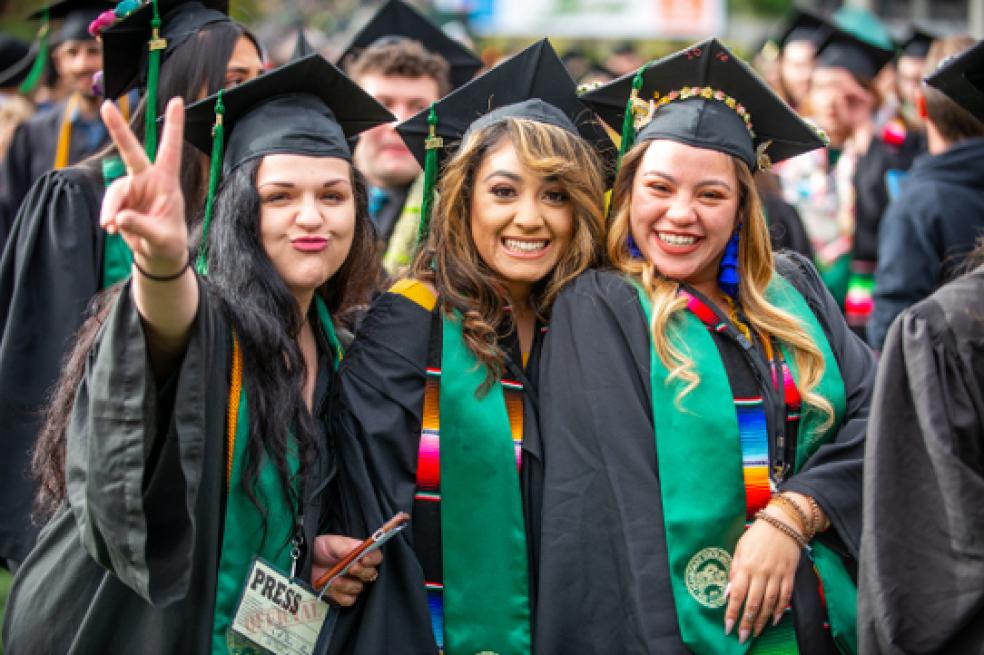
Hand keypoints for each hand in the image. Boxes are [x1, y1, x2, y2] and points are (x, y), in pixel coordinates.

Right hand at [100, 97, 187, 276]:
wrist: (157, 254)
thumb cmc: (168, 243)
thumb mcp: (161, 238)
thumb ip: (142, 226)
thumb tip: (119, 216)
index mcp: (167, 182)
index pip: (171, 151)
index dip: (173, 126)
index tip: (177, 101)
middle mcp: (149, 180)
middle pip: (131, 152)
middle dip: (118, 129)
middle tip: (106, 106)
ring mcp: (132, 188)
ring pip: (115, 190)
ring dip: (111, 208)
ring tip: (112, 228)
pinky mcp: (120, 199)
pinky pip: (109, 204)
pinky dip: (108, 216)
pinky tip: (112, 229)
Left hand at [310, 534, 382, 606]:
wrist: (305, 561)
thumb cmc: (321, 549)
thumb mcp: (332, 543)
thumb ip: (345, 546)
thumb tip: (359, 549)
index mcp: (361, 555)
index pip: (376, 557)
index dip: (373, 558)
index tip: (364, 558)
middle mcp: (360, 570)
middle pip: (371, 575)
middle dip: (362, 572)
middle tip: (351, 567)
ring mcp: (352, 584)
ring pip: (359, 588)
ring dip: (347, 584)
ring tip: (335, 579)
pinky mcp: (342, 596)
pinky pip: (348, 600)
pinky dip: (340, 594)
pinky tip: (331, 587)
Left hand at [724, 513, 801, 642]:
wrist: (783, 523)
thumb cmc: (757, 536)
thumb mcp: (740, 548)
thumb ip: (734, 570)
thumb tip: (728, 592)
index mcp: (746, 566)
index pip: (737, 594)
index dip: (732, 612)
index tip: (727, 627)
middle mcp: (761, 572)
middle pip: (753, 603)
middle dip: (747, 623)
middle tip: (742, 637)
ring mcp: (777, 574)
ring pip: (769, 603)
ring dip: (762, 620)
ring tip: (756, 632)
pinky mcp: (790, 575)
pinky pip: (785, 597)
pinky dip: (780, 610)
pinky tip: (774, 620)